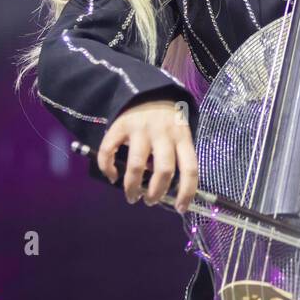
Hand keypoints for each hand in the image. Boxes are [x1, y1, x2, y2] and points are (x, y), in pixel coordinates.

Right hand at [97, 99, 198, 213]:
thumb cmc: (167, 122)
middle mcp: (163, 133)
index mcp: (182, 137)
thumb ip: (176, 158)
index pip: (190, 169)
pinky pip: (109, 151)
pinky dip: (108, 168)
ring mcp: (140, 129)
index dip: (187, 192)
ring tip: (132, 196)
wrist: (148, 91)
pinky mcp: (120, 125)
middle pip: (164, 169)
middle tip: (150, 201)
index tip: (180, 208)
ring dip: (133, 186)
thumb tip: (167, 191)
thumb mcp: (179, 135)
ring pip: (136, 165)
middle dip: (157, 192)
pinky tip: (112, 176)